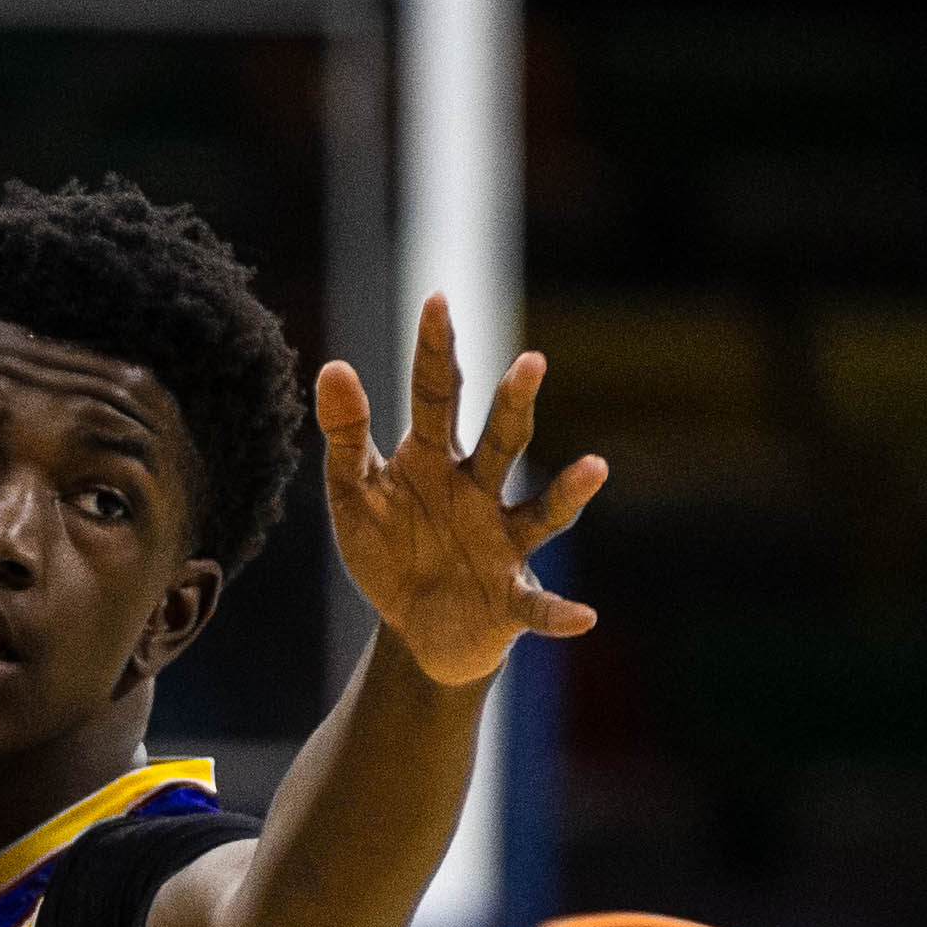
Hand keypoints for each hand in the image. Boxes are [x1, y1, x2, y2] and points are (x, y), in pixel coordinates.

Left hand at [317, 297, 605, 688]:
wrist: (415, 626)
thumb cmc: (389, 548)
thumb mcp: (353, 494)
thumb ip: (346, 436)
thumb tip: (332, 365)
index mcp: (434, 458)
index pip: (437, 394)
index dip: (436, 351)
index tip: (437, 300)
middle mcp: (480, 491)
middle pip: (503, 441)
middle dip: (515, 405)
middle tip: (529, 363)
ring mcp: (503, 541)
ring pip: (541, 513)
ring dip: (568, 493)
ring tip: (595, 469)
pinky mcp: (511, 596)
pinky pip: (538, 606)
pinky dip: (558, 613)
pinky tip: (583, 618)